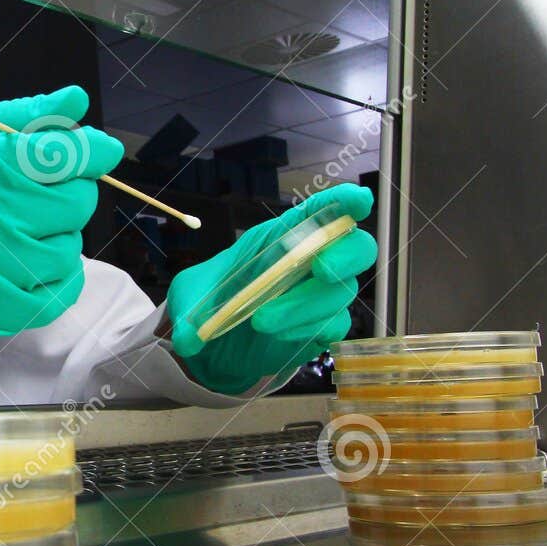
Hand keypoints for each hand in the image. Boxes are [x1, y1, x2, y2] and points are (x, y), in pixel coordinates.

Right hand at [0, 86, 123, 340]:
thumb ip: (12, 115)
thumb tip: (75, 100)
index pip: (61, 154)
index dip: (91, 148)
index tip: (94, 149)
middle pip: (75, 201)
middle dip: (69, 188)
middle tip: (39, 189)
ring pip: (69, 248)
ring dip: (58, 234)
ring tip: (23, 228)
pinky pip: (58, 295)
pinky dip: (60, 276)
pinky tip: (36, 262)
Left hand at [169, 184, 376, 392]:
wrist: (215, 344)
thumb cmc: (210, 303)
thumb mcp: (189, 296)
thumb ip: (189, 310)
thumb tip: (189, 338)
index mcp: (281, 237)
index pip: (321, 212)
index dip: (343, 202)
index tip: (357, 200)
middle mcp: (310, 260)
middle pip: (356, 248)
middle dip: (345, 255)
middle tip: (319, 270)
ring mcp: (321, 295)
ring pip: (340, 293)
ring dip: (303, 306)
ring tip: (261, 321)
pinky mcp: (322, 327)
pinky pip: (333, 326)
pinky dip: (306, 330)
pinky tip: (278, 336)